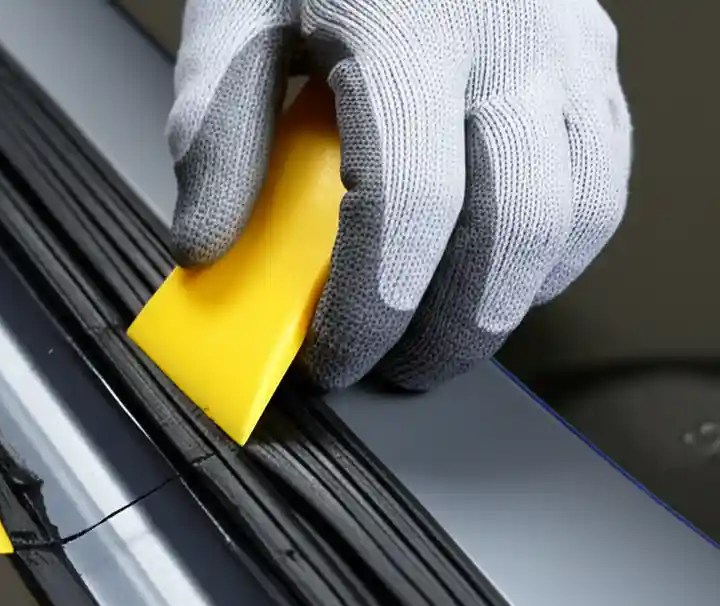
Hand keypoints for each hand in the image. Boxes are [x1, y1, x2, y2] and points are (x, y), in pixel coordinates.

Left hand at [168, 0, 631, 389]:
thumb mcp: (237, 11)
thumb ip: (217, 127)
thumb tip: (207, 244)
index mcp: (409, 24)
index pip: (410, 207)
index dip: (372, 308)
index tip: (333, 357)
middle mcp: (509, 36)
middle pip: (517, 230)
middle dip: (454, 330)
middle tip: (394, 366)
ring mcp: (565, 43)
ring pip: (579, 215)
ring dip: (512, 298)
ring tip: (443, 327)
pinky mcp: (591, 54)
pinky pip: (601, 174)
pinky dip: (554, 246)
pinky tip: (495, 264)